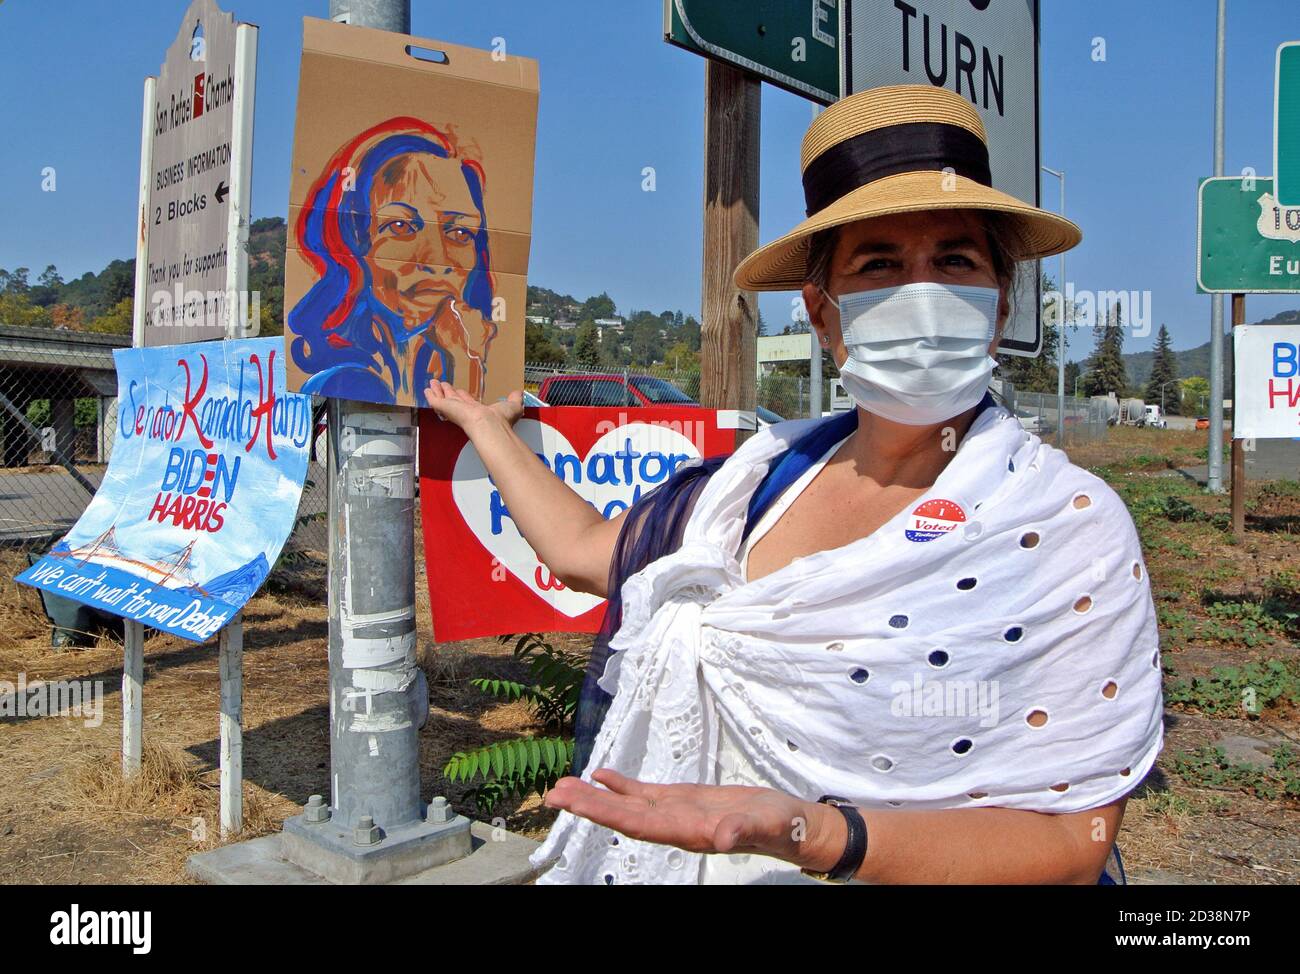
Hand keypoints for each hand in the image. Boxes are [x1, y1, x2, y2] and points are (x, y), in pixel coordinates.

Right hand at [423, 379, 524, 433]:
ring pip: (444, 399)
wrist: (489, 426)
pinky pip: (436, 401)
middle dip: (449, 393)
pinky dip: (431, 395)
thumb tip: (518, 393)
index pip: (468, 403)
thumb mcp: (513, 406)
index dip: (463, 397)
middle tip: (443, 385)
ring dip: (439, 391)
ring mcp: (455, 411)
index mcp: (479, 412)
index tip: (459, 392)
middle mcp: (466, 411)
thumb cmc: (501, 419)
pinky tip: (426, 389)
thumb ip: (515, 399)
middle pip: (454, 400)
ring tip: (433, 383)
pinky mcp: (446, 408)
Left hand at [544, 768, 838, 866]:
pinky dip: (621, 786)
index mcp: (689, 832)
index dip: (606, 813)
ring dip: (597, 797)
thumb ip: (742, 829)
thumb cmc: (782, 826)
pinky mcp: (684, 800)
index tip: (576, 804)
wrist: (794, 826)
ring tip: (564, 786)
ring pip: (629, 804)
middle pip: (624, 815)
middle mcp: (675, 825)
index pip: (638, 823)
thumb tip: (723, 840)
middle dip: (589, 806)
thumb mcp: (765, 824)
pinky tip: (601, 776)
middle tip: (552, 794)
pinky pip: (645, 793)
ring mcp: (677, 813)